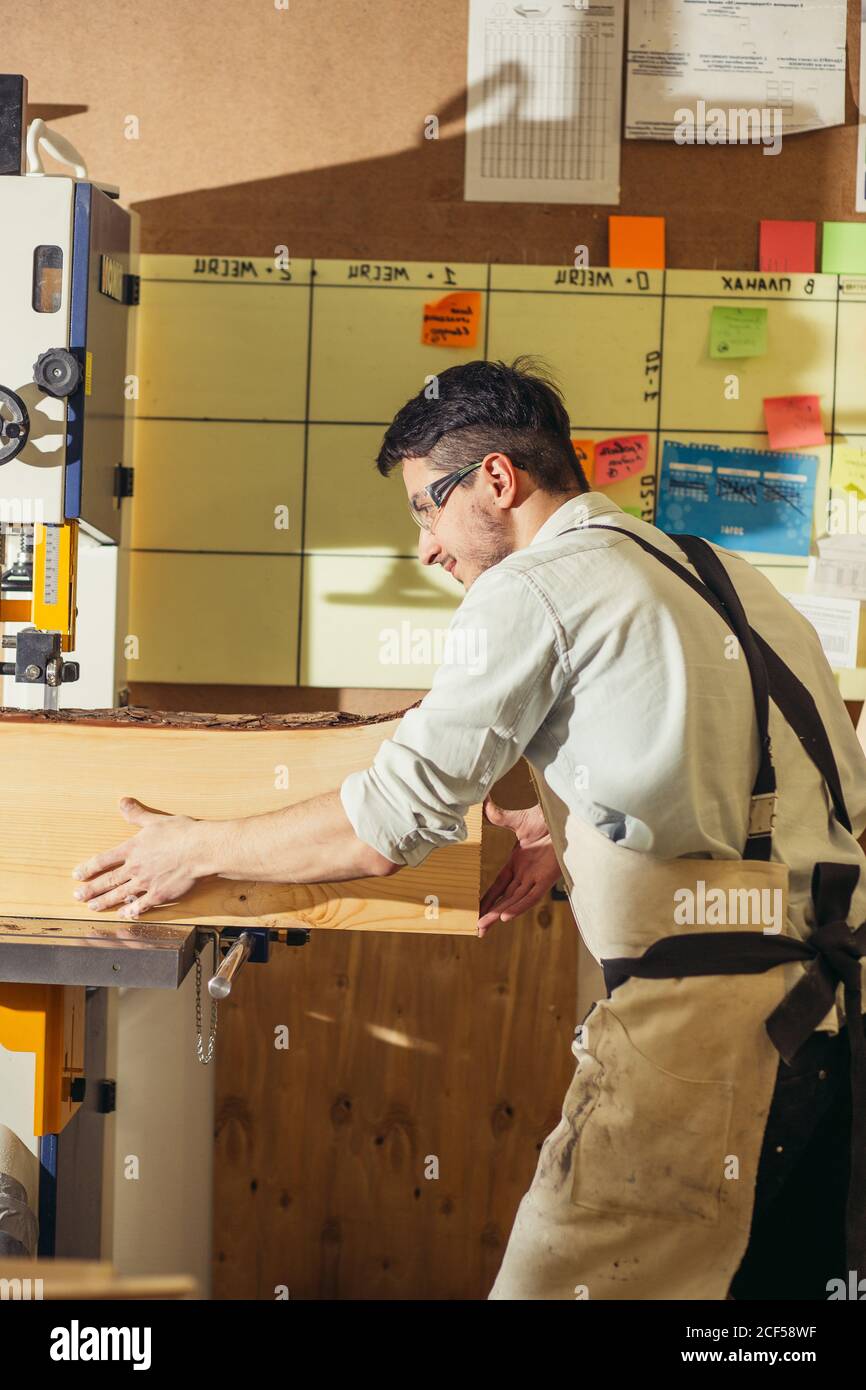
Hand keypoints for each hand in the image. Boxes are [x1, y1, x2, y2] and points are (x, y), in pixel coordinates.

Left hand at [71, 797, 204, 918]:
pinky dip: (131, 911)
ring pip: (120, 895)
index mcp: (132, 849)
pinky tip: (124, 914)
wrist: (200, 849)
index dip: (88, 868)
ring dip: (104, 902)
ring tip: (93, 907)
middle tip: (78, 896)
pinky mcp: (159, 894)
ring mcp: (146, 883)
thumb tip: (122, 802)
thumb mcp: (155, 820)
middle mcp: (135, 867)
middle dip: (91, 889)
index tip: (77, 875)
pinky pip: (141, 905)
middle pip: (108, 881)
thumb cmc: (181, 832)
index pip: (103, 860)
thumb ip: (136, 814)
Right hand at [478, 797, 561, 936]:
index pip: (498, 886)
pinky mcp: (546, 879)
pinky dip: (517, 907)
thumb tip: (483, 803)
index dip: (487, 899)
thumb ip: (498, 817)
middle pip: (504, 899)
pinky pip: (530, 897)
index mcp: (517, 863)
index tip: (475, 911)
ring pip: (514, 901)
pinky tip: (505, 916)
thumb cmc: (546, 818)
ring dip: (498, 914)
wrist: (565, 817)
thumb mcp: (517, 819)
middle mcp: (525, 874)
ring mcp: (535, 877)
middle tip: (476, 929)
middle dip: (489, 914)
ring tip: (483, 926)